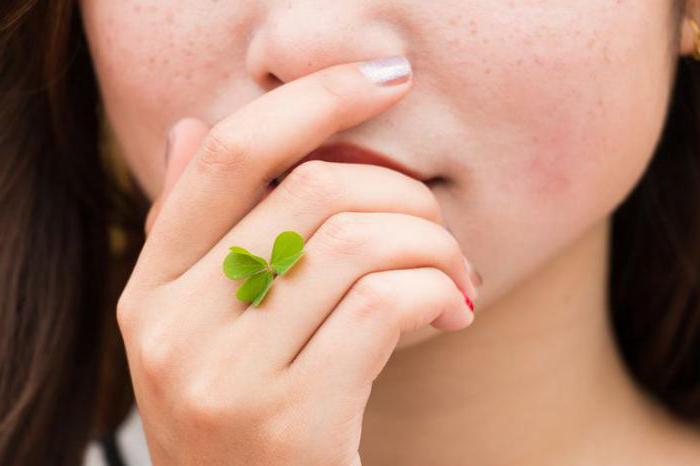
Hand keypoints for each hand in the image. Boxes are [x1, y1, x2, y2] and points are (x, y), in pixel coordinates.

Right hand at [117, 58, 477, 465]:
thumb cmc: (245, 414)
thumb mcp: (201, 325)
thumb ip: (193, 229)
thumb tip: (191, 128)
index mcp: (151, 289)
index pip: (231, 155)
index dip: (313, 98)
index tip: (385, 79)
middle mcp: (171, 328)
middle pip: (313, 193)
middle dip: (403, 194)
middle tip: (438, 230)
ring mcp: (224, 378)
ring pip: (356, 244)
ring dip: (432, 246)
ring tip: (455, 275)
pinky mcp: (289, 422)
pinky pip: (382, 305)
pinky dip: (435, 292)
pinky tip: (452, 311)